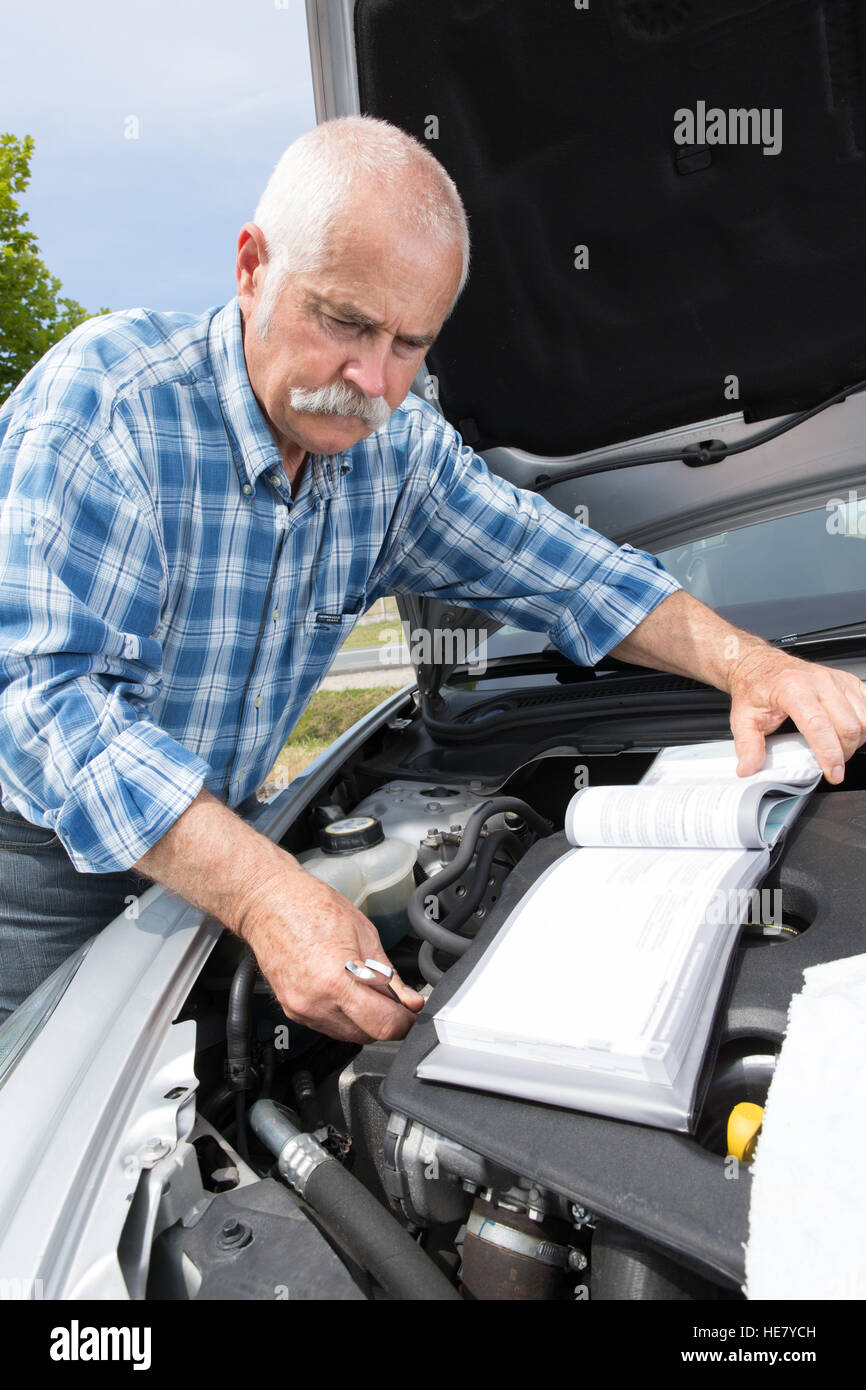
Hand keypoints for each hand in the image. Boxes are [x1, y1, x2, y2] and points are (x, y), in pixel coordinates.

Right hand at [237, 862, 424, 1042]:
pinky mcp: (292, 1011)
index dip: (405, 1021)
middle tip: (395, 999)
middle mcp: (316, 1003)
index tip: (411, 1012)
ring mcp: (301, 1010)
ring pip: (349, 1036)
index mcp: (336, 981)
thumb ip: (389, 976)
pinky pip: (329, 1027)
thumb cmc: (311, 907)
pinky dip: (345, 1016)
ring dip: (366, 1021)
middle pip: (368, 1035)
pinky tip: (347, 991)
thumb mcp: (365, 934)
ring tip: (368, 989)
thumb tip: (409, 1000)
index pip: (383, 1025)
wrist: (268, 903)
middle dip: (388, 1020)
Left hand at [728, 646, 865, 781]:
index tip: (833, 773)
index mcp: (793, 688)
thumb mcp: (743, 718)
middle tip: (829, 763)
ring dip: (856, 740)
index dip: (829, 754)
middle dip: (842, 753)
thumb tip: (749, 768)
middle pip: (848, 726)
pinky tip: (852, 733)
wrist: (760, 664)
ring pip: (863, 718)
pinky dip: (865, 724)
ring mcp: (837, 680)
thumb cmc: (756, 686)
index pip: (819, 726)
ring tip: (838, 748)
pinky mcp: (849, 681)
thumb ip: (747, 746)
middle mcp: (819, 681)